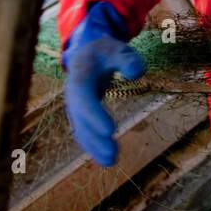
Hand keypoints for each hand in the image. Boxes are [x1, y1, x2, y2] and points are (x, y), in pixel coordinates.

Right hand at [62, 1, 144, 166]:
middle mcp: (73, 95)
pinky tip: (107, 159)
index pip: (83, 97)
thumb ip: (127, 58)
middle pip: (81, 119)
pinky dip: (94, 146)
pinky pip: (85, 133)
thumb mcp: (117, 48)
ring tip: (112, 161)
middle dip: (95, 138)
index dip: (94, 114)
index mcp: (79, 76)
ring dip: (94, 147)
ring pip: (81, 130)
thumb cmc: (104, 51)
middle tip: (113, 155)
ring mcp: (75, 107)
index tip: (111, 129)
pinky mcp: (81, 115)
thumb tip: (136, 73)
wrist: (87, 54)